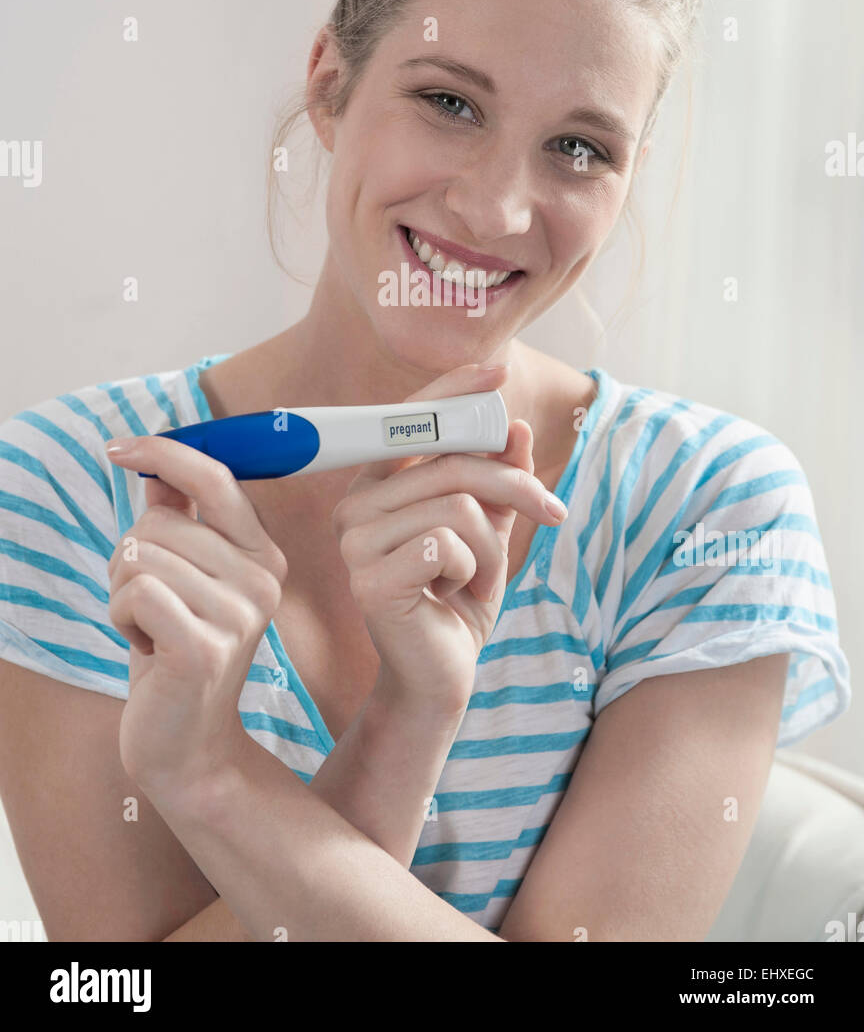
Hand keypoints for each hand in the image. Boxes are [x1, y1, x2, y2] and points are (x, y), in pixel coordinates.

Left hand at [104, 436, 288, 798]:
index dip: (164, 452)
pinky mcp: (205, 648)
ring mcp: (239, 615)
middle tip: (149, 605)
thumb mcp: (181, 577)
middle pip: (159, 521)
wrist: (186, 743)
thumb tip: (155, 463)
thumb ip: (177, 517)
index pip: (214, 478)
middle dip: (129, 559)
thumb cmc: (176, 651)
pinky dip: (120, 618)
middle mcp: (263, 578)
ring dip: (122, 593)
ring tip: (150, 629)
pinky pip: (135, 594)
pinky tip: (145, 647)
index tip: (118, 447)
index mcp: (263, 553)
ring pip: (140, 557)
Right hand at [332, 363, 567, 713]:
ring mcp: (354, 542)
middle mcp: (355, 505)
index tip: (498, 372)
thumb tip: (515, 426)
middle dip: (515, 488)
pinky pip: (447, 545)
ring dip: (492, 546)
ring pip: (457, 505)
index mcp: (377, 485)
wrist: (441, 674)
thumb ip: (499, 478)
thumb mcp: (491, 530)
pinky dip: (474, 570)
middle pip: (452, 463)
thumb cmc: (460, 599)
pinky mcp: (368, 579)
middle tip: (552, 513)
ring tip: (479, 576)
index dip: (452, 392)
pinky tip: (454, 594)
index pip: (409, 420)